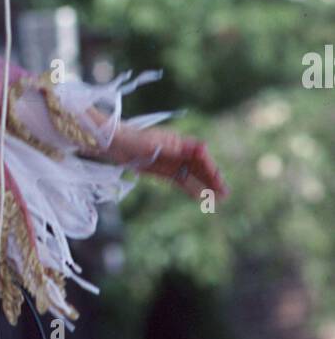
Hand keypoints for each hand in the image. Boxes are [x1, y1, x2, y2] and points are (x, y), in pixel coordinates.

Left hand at [109, 125, 228, 200]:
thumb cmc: (130, 139)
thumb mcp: (151, 144)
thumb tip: (199, 148)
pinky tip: (199, 197)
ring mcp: (170, 160)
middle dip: (212, 179)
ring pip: (192, 175)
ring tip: (219, 198)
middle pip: (199, 166)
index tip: (216, 178)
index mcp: (177, 141)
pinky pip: (180, 180)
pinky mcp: (162, 170)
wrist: (111, 142)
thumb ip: (174, 148)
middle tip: (225, 194)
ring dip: (205, 186)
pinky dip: (191, 188)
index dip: (209, 166)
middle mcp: (177, 151)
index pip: (200, 153)